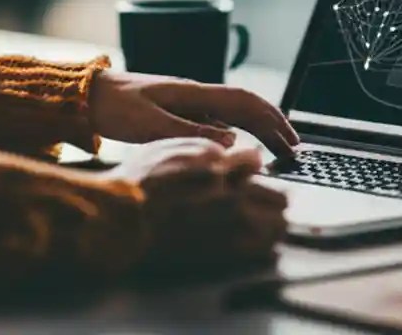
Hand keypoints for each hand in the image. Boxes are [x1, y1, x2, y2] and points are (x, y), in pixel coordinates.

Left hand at [90, 70, 299, 157]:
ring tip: (276, 149)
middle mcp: (195, 94)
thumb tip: (231, 140)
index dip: (271, 120)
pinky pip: (216, 120)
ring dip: (257, 129)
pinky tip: (239, 146)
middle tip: (294, 150)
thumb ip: (190, 132)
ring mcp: (188, 102)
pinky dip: (236, 133)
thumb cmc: (113, 106)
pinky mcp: (177, 111)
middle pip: (245, 106)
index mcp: (193, 92)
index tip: (290, 140)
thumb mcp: (149, 124)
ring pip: (233, 114)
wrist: (84, 95)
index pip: (244, 102)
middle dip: (273, 126)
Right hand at [106, 138, 288, 274]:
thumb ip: (205, 148)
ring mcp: (231, 228)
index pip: (255, 161)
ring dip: (271, 219)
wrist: (122, 225)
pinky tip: (250, 240)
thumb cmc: (138, 184)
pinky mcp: (226, 253)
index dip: (248, 165)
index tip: (244, 172)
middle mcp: (233, 197)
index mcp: (220, 168)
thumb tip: (229, 152)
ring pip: (278, 224)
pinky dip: (262, 242)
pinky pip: (264, 248)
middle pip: (279, 196)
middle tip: (258, 198)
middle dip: (270, 194)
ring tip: (259, 221)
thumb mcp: (168, 148)